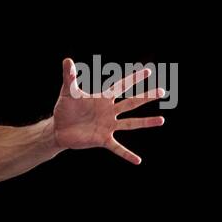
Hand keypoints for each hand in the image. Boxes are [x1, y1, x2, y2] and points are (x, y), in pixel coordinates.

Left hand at [52, 58, 166, 164]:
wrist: (58, 129)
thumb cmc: (65, 109)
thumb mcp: (67, 92)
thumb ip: (69, 77)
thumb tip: (67, 60)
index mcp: (103, 99)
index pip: (120, 86)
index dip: (133, 79)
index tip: (147, 71)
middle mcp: (109, 112)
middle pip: (131, 103)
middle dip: (146, 97)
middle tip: (162, 91)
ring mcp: (107, 126)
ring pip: (130, 123)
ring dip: (145, 122)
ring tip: (161, 120)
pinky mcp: (102, 139)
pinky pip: (117, 148)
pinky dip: (127, 154)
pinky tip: (138, 161)